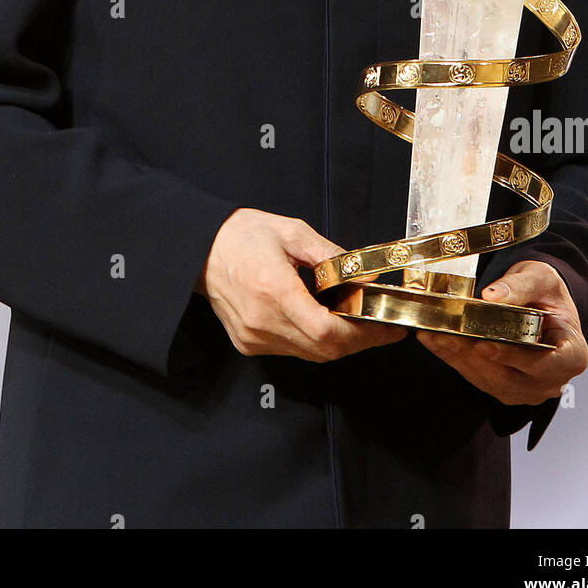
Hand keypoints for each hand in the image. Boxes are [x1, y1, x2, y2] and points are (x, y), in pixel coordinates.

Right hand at [195, 207, 406, 361]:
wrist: (199, 249)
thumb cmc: (241, 235)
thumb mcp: (292, 232)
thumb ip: (331, 257)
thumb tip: (363, 278)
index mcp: (274, 290)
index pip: (328, 331)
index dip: (364, 334)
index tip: (388, 328)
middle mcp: (262, 321)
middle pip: (324, 350)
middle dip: (359, 341)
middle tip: (381, 326)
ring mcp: (254, 337)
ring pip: (311, 354)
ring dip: (338, 342)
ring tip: (356, 321)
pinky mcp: (249, 343)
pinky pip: (292, 350)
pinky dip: (314, 340)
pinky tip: (323, 321)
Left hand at [415, 260, 587, 404]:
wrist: (543, 304)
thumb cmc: (547, 293)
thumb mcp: (541, 278)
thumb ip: (520, 286)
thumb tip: (492, 296)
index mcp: (572, 354)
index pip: (544, 364)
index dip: (514, 358)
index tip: (486, 346)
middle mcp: (552, 380)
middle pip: (510, 376)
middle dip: (474, 356)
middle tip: (446, 335)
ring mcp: (528, 390)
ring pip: (489, 381)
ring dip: (459, 359)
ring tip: (434, 336)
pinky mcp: (506, 389)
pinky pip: (478, 378)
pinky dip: (456, 360)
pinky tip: (436, 342)